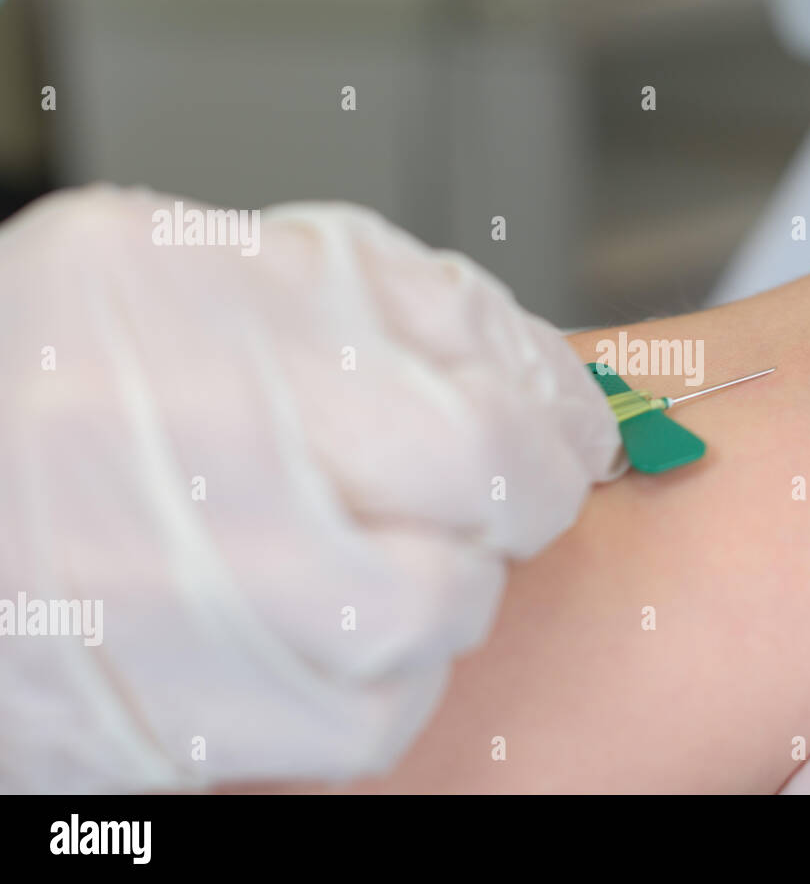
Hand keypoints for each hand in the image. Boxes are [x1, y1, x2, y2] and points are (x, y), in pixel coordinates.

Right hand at [0, 185, 622, 790]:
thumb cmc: (57, 362)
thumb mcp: (205, 261)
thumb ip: (388, 293)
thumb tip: (539, 366)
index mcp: (206, 319)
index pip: (479, 414)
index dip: (560, 430)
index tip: (576, 436)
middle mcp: (183, 468)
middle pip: (465, 520)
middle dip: (512, 508)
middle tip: (487, 494)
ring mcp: (165, 607)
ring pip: (423, 630)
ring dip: (450, 590)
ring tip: (399, 550)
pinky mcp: (155, 718)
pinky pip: (358, 724)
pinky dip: (389, 677)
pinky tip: (345, 627)